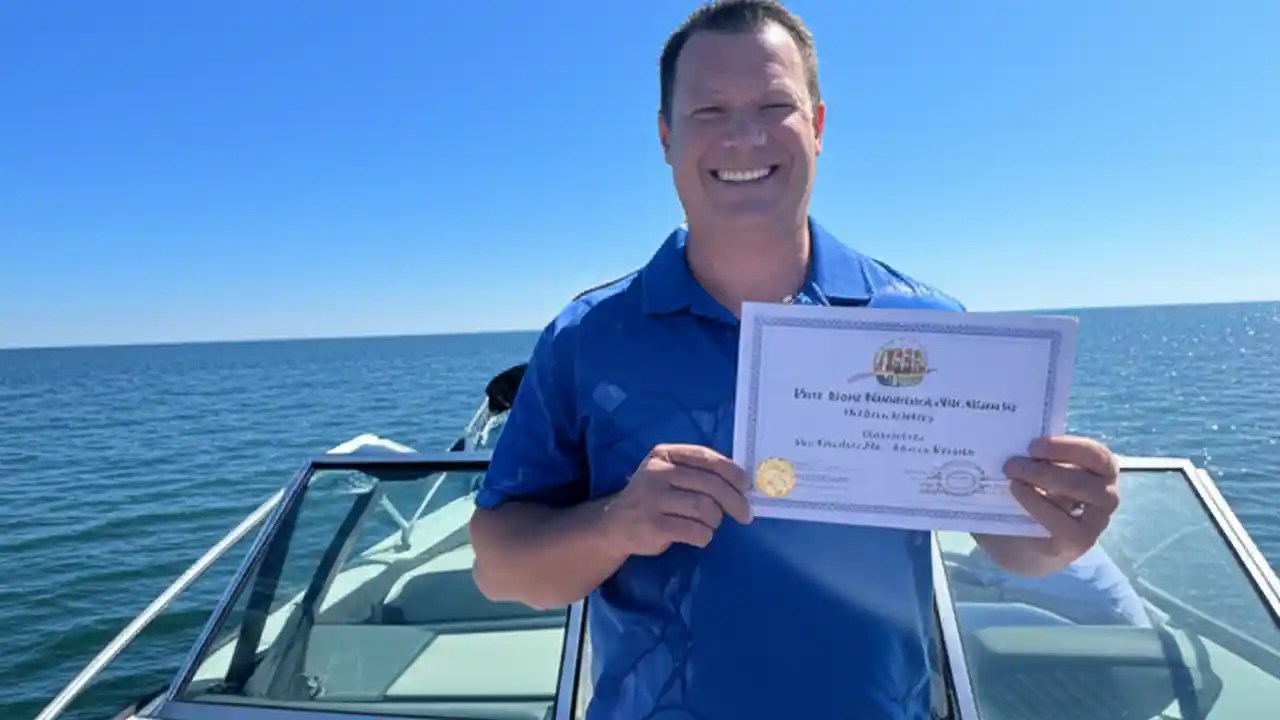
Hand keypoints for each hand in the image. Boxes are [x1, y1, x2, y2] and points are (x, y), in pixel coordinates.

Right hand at [601, 443, 752, 556]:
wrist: (614, 525)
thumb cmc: (652, 499)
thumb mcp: (667, 474)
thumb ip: (696, 473)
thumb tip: (741, 484)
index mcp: (664, 454)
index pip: (706, 457)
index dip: (732, 471)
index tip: (746, 485)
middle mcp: (657, 472)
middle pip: (710, 485)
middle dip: (734, 501)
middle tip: (745, 515)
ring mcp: (653, 498)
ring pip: (705, 508)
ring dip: (715, 520)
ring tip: (710, 525)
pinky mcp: (653, 524)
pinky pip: (694, 530)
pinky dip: (704, 536)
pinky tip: (699, 536)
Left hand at [1003, 435, 1119, 564]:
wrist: (1022, 543)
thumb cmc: (1032, 495)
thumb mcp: (1035, 472)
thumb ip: (1034, 458)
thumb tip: (1012, 441)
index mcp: (1100, 469)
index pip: (1095, 453)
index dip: (1064, 447)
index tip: (1032, 446)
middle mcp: (1106, 494)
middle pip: (1087, 475)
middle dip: (1046, 467)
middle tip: (1012, 464)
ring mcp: (1097, 520)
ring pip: (1080, 493)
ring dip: (1043, 480)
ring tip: (1013, 478)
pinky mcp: (1081, 541)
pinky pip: (1062, 522)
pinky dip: (1037, 505)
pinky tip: (1018, 494)